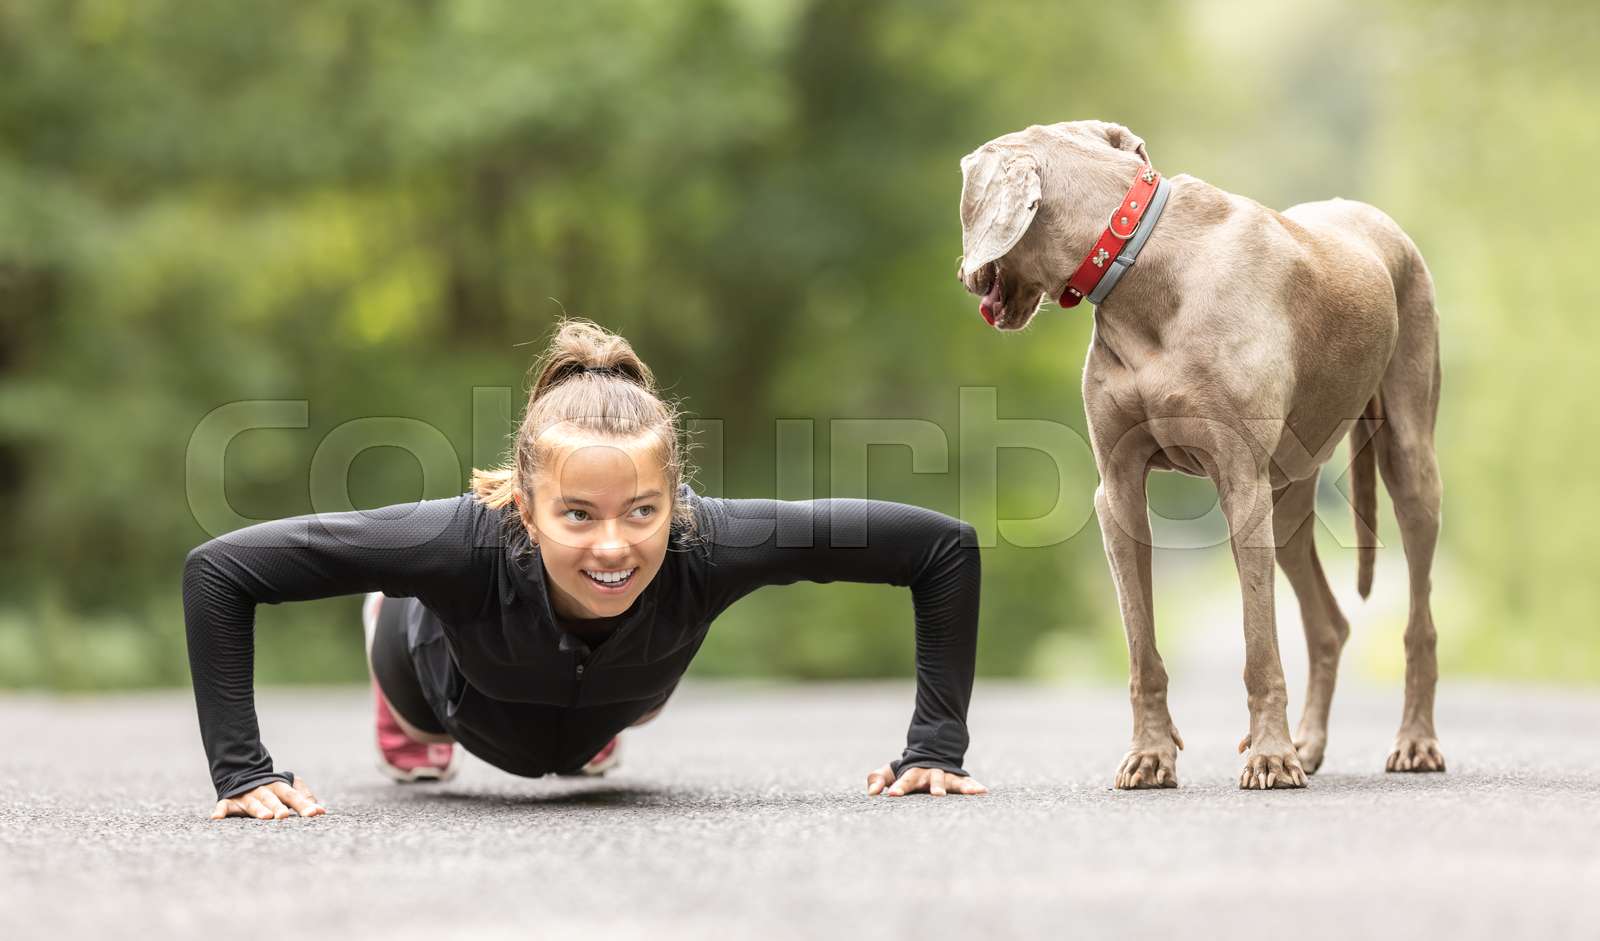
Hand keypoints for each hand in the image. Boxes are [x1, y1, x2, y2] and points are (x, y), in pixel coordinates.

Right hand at [210, 776, 325, 820]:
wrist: (243, 774)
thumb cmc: (273, 789)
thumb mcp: (290, 789)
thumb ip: (304, 798)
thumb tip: (321, 811)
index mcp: (279, 787)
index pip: (294, 796)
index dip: (304, 804)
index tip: (316, 813)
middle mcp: (264, 791)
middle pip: (273, 799)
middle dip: (278, 807)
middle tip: (284, 816)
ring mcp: (246, 796)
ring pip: (253, 804)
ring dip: (258, 810)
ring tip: (265, 816)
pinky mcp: (230, 801)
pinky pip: (224, 806)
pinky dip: (220, 811)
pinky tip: (216, 818)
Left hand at [865, 763, 987, 796]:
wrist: (931, 751)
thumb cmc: (907, 769)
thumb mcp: (890, 771)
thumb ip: (878, 779)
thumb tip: (871, 793)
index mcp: (913, 773)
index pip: (905, 780)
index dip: (900, 787)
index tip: (892, 794)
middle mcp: (931, 774)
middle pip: (933, 779)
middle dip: (935, 786)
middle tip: (937, 794)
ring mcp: (946, 776)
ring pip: (953, 781)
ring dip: (961, 787)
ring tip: (970, 793)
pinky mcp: (958, 779)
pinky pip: (967, 783)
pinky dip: (975, 786)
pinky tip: (983, 791)